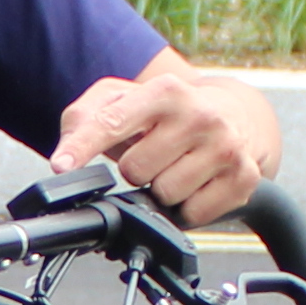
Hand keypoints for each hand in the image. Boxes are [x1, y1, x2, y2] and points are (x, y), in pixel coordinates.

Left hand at [49, 57, 282, 224]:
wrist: (233, 116)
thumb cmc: (166, 112)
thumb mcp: (122, 101)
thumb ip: (85, 120)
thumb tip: (65, 158)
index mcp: (166, 90)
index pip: (112, 122)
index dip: (82, 147)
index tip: (62, 166)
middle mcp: (201, 115)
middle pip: (135, 170)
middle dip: (136, 169)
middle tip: (153, 154)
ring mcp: (226, 147)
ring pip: (164, 195)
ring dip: (162, 189)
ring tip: (175, 166)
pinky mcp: (243, 177)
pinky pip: (193, 214)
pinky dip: (187, 206)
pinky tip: (195, 182)